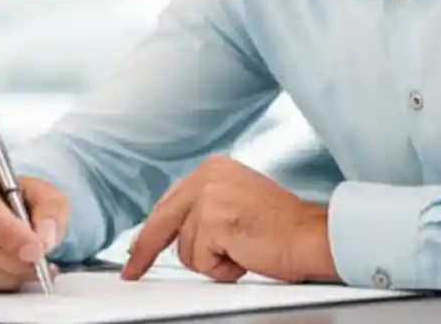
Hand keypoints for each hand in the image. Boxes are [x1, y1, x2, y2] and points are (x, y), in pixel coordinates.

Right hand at [0, 157, 68, 290]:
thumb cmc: (16, 200)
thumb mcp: (44, 196)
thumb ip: (51, 211)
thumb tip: (45, 238)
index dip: (8, 233)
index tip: (34, 250)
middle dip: (10, 259)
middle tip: (36, 265)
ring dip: (1, 275)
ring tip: (24, 270)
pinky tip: (1, 274)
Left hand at [122, 155, 338, 283]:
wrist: (309, 235)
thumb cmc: (282, 226)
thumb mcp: (236, 202)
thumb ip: (205, 208)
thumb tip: (171, 230)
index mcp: (213, 168)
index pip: (169, 202)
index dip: (152, 230)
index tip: (136, 248)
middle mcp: (207, 176)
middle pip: (161, 221)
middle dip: (144, 251)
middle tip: (132, 271)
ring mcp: (209, 197)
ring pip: (184, 249)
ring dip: (211, 261)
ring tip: (242, 250)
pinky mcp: (213, 221)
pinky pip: (200, 261)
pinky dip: (221, 269)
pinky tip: (244, 255)